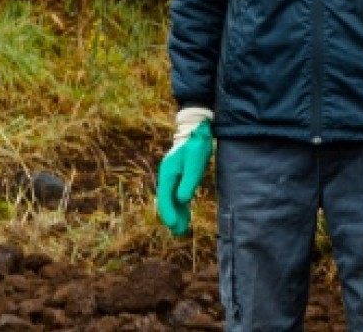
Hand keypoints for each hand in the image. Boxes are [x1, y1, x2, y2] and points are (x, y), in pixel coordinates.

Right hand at [156, 107, 213, 235]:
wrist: (197, 129)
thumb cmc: (196, 145)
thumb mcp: (195, 162)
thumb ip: (189, 181)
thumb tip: (182, 200)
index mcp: (168, 174)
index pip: (166, 197)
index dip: (169, 213)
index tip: (174, 225)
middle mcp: (167, 176)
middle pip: (167, 201)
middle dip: (172, 217)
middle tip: (179, 232)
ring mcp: (173, 176)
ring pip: (172, 199)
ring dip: (177, 214)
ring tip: (182, 229)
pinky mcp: (180, 176)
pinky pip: (178, 194)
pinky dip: (181, 206)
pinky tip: (186, 215)